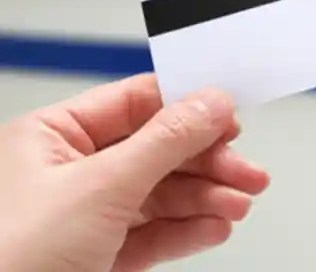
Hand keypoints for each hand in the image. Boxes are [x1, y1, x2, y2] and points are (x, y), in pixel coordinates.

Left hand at [0, 74, 269, 271]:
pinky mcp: (96, 257)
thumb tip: (211, 103)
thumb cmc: (8, 258)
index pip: (134, 103)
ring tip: (237, 204)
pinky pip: (152, 234)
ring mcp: (83, 217)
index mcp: (51, 138)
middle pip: (157, 151)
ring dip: (205, 199)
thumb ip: (165, 140)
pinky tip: (214, 228)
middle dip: (207, 162)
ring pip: (160, 195)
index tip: (231, 118)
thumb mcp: (100, 186)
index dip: (187, 108)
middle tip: (247, 171)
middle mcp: (66, 172)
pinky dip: (187, 231)